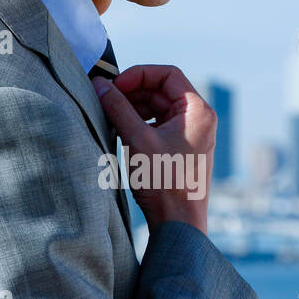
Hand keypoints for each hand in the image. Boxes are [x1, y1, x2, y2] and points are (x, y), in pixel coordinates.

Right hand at [91, 64, 214, 234]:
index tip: (114, 86)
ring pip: (157, 106)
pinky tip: (121, 130)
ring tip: (111, 116)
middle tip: (106, 100)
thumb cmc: (165, 183)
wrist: (178, 225)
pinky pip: (157, 123)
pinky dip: (138, 121)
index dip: (138, 75)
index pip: (167, 74)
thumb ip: (117, 107)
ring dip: (133, 107)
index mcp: (198, 111)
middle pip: (161, 89)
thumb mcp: (137, 139)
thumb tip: (99, 83)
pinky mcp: (180, 147)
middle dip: (132, 92)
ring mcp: (190, 134)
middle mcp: (199, 119)